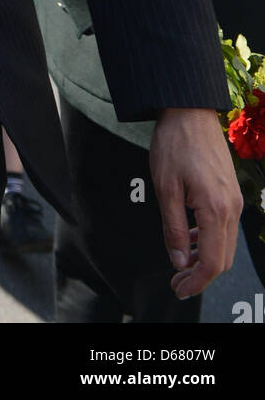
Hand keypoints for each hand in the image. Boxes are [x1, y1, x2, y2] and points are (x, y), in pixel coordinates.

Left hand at [149, 107, 242, 299]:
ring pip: (224, 244)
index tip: (178, 288)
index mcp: (216, 209)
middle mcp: (232, 208)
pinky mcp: (230, 192)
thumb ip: (173, 228)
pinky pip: (223, 227)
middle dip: (200, 275)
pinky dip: (208, 240)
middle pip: (222, 258)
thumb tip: (178, 260)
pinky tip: (188, 238)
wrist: (189, 111)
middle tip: (176, 281)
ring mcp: (234, 200)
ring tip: (179, 263)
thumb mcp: (165, 188)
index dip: (196, 281)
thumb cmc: (175, 144)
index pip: (212, 262)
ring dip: (204, 258)